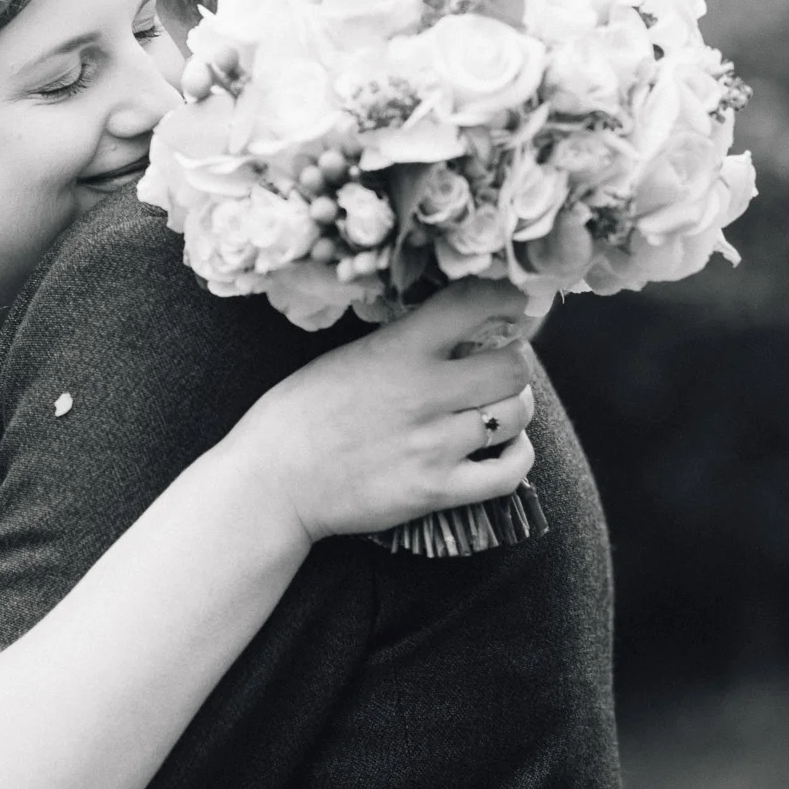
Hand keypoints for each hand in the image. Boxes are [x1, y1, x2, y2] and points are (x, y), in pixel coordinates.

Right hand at [234, 281, 536, 543]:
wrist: (271, 481)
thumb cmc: (298, 414)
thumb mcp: (345, 357)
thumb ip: (401, 343)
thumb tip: (454, 329)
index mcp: (396, 350)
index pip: (473, 302)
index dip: (506, 296)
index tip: (512, 303)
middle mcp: (422, 393)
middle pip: (513, 366)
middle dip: (512, 362)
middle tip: (496, 367)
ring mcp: (432, 446)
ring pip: (515, 415)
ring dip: (512, 408)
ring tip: (493, 408)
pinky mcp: (435, 491)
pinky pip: (510, 473)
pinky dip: (517, 456)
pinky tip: (501, 448)